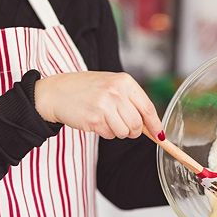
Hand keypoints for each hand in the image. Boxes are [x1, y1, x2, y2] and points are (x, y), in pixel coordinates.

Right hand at [34, 71, 163, 139]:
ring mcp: (105, 106)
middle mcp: (116, 92)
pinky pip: (109, 135)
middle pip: (137, 124)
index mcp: (124, 82)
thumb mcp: (111, 86)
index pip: (147, 107)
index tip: (159, 135)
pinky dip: (104, 132)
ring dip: (117, 131)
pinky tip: (95, 120)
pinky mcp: (94, 119)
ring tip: (105, 119)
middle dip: (132, 131)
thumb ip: (131, 101)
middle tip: (121, 125)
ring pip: (125, 132)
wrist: (57, 92)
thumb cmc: (86, 89)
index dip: (155, 124)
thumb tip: (151, 126)